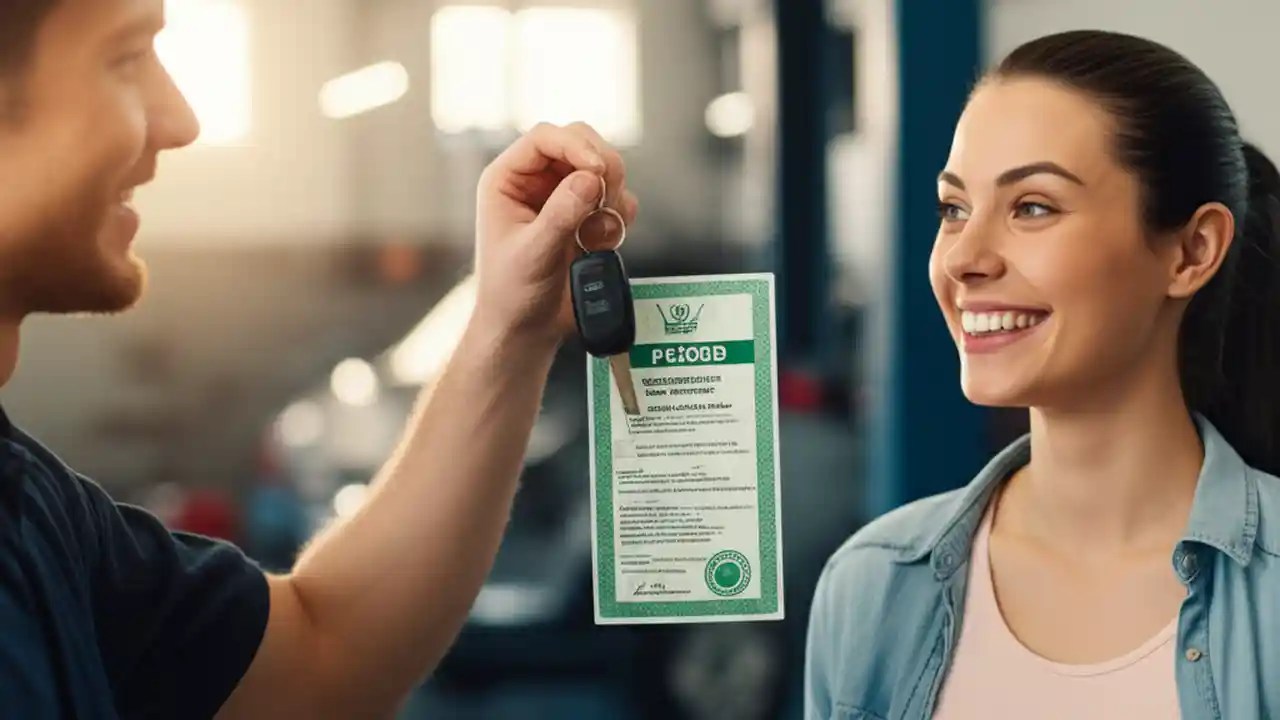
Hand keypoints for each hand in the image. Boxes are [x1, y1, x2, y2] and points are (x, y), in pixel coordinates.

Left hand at [472, 122, 639, 349]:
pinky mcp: (585, 216)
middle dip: (602, 168)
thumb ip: (561, 214)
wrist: (526, 330)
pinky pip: (616, 197)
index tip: (598, 171)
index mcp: (507, 180)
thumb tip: (590, 179)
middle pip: (580, 143)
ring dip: (612, 196)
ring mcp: (562, 197)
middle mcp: (535, 182)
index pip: (545, 138)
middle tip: (608, 198)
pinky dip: (618, 216)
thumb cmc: (513, 294)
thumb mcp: (534, 253)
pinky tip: (600, 244)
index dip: (576, 146)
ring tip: (596, 234)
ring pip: (603, 169)